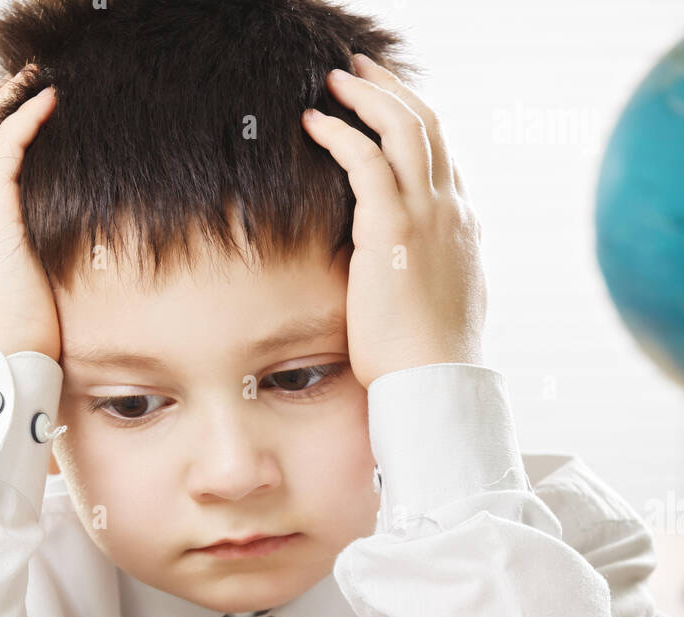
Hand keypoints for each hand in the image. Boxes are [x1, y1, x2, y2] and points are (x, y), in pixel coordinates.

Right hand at [0, 69, 60, 360]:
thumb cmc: (6, 366)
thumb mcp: (8, 325)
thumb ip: (18, 301)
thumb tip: (50, 315)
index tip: (11, 145)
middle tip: (19, 97)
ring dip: (4, 110)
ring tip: (32, 87)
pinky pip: (3, 149)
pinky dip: (22, 119)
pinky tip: (47, 101)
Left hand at [301, 54, 486, 388]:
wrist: (436, 383)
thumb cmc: (428, 361)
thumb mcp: (435, 307)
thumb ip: (426, 277)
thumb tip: (407, 278)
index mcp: (462, 228)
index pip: (442, 157)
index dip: (414, 123)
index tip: (387, 107)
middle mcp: (450, 210)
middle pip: (428, 126)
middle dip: (392, 90)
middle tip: (359, 70)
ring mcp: (427, 214)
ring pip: (404, 127)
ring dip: (368, 95)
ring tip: (335, 80)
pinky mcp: (393, 227)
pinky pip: (367, 158)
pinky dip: (340, 133)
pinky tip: (316, 123)